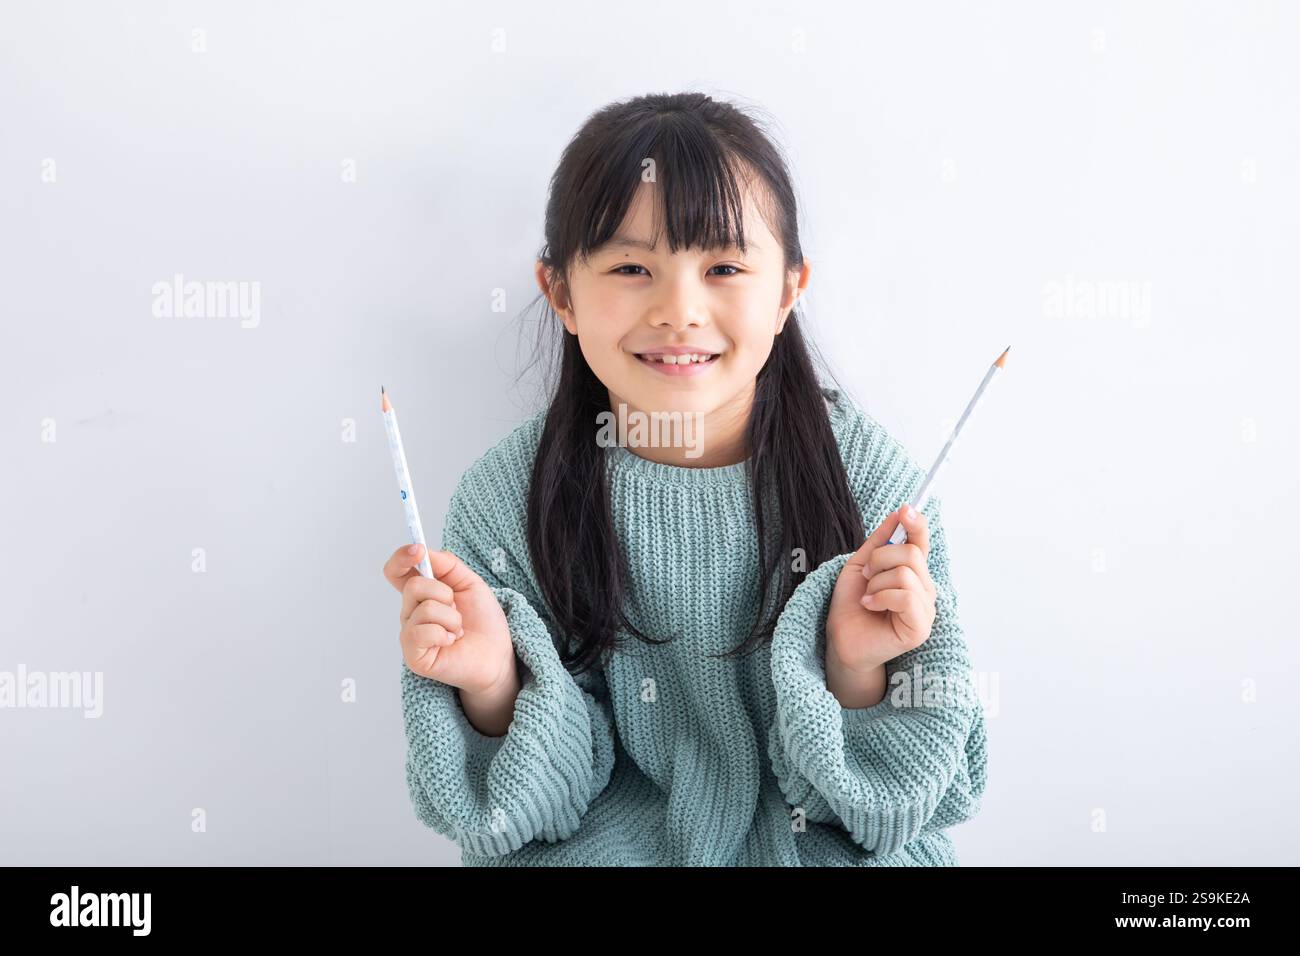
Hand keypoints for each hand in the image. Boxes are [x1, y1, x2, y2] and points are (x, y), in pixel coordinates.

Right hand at [382, 543, 514, 695]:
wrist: (497, 655)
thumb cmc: (483, 621)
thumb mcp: (470, 583)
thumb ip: (447, 564)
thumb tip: (423, 551)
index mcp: (421, 594)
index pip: (396, 572)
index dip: (401, 557)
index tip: (418, 550)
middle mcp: (410, 613)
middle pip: (413, 586)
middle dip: (444, 593)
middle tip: (457, 609)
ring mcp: (410, 634)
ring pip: (424, 608)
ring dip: (452, 617)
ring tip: (458, 630)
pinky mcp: (414, 656)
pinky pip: (423, 632)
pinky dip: (445, 633)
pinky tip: (451, 641)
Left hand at [826, 504, 937, 675]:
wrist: (841, 638)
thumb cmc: (851, 604)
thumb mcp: (861, 564)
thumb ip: (880, 541)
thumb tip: (900, 512)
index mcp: (913, 572)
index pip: (922, 542)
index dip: (916, 523)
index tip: (905, 510)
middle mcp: (924, 589)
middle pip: (911, 554)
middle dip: (879, 560)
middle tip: (866, 578)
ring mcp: (926, 609)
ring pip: (906, 575)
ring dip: (876, 583)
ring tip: (868, 597)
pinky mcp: (920, 628)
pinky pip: (905, 597)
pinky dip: (881, 597)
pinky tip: (870, 606)